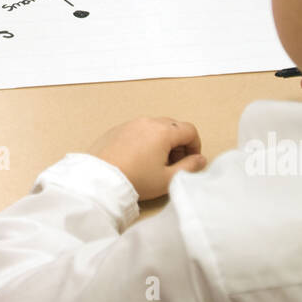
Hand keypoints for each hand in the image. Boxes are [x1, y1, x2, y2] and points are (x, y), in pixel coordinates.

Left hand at [89, 116, 205, 200]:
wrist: (100, 180)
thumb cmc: (136, 180)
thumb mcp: (168, 179)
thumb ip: (189, 167)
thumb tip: (200, 160)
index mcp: (164, 131)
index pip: (189, 130)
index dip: (195, 146)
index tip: (190, 160)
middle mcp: (147, 122)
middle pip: (173, 126)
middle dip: (179, 143)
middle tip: (173, 163)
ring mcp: (130, 123)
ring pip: (154, 127)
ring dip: (161, 141)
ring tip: (155, 162)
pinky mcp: (117, 129)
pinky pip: (138, 130)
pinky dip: (144, 140)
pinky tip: (137, 158)